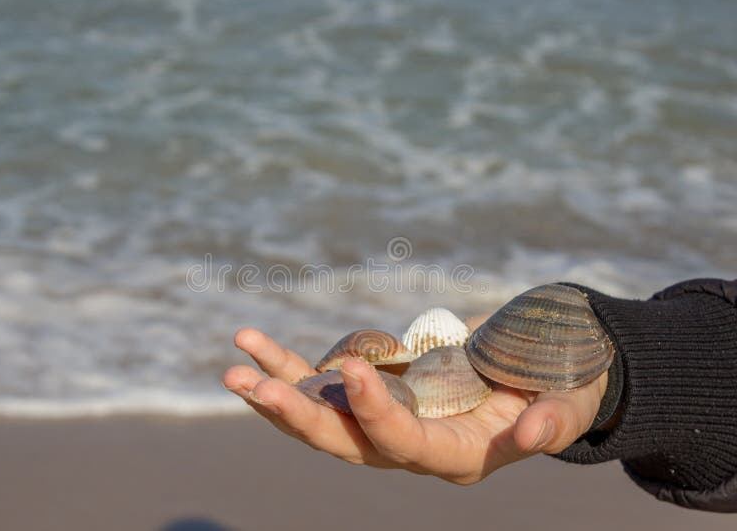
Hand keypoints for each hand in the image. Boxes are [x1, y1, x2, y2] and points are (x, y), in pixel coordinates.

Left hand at [222, 321, 607, 484]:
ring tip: (234, 367)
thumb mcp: (567, 400)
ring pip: (322, 419)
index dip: (376, 414)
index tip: (351, 365)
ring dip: (276, 394)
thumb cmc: (559, 384)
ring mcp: (384, 422)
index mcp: (457, 456)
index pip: (406, 446)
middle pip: (346, 442)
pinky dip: (287, 366)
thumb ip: (553, 421)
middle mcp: (411, 448)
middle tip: (249, 383)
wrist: (537, 370)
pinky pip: (321, 384)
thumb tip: (535, 437)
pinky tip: (252, 345)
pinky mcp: (371, 394)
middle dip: (297, 416)